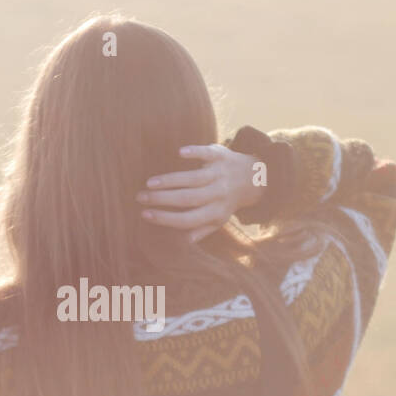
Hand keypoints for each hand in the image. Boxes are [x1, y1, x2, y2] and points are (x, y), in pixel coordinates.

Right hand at [137, 144, 264, 242]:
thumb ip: (201, 230)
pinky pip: (208, 154)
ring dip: (170, 180)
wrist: (256, 178)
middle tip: (140, 197)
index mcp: (216, 212)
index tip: (145, 215)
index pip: (187, 219)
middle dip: (162, 199)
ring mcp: (220, 173)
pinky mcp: (221, 155)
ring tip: (149, 182)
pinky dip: (195, 153)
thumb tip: (183, 242)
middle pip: (187, 198)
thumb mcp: (218, 220)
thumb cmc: (228, 201)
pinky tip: (179, 153)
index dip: (166, 218)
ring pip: (193, 178)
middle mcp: (218, 193)